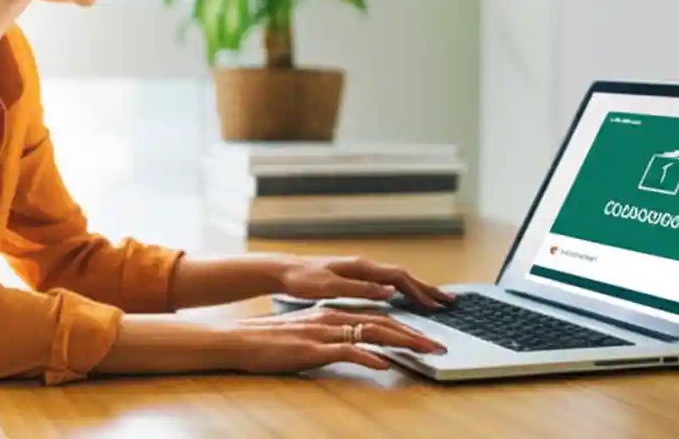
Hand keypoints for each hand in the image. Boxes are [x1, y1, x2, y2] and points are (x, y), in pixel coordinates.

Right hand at [231, 306, 446, 372]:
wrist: (240, 339)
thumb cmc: (270, 341)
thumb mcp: (306, 334)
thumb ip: (330, 337)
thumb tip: (353, 346)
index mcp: (332, 313)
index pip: (377, 317)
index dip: (405, 327)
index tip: (426, 336)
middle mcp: (333, 317)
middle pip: (383, 322)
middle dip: (415, 333)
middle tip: (439, 345)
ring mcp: (324, 331)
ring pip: (372, 332)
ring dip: (403, 342)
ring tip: (425, 351)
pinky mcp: (313, 348)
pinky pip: (347, 350)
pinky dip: (369, 356)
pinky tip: (384, 364)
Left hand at [277, 255, 454, 309]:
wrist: (285, 271)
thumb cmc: (303, 279)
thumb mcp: (330, 286)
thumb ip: (361, 289)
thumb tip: (390, 291)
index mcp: (361, 267)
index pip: (398, 278)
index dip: (419, 291)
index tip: (436, 304)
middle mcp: (364, 266)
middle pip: (403, 276)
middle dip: (427, 288)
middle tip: (448, 300)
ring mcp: (360, 270)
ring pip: (396, 278)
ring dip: (416, 288)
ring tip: (434, 298)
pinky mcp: (354, 276)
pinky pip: (386, 282)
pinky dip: (402, 289)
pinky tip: (405, 296)